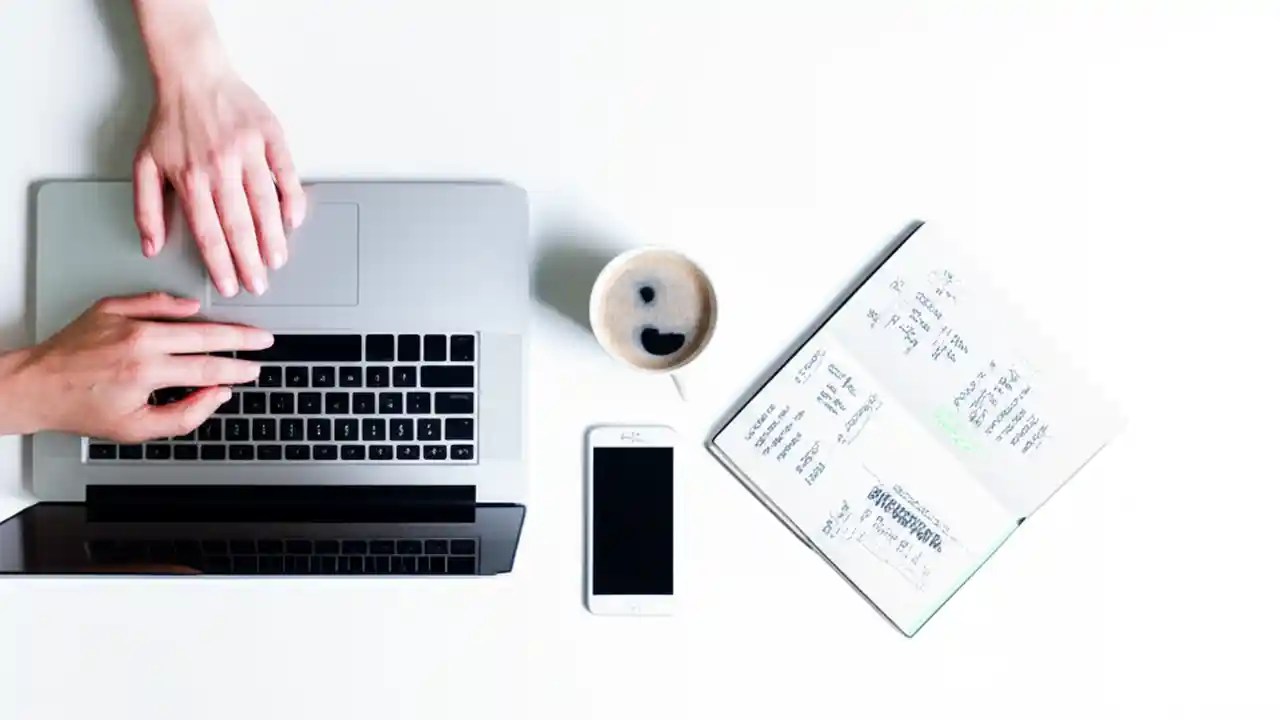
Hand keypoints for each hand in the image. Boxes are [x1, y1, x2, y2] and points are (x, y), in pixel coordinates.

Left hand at [0, 293, 271, 441]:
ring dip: (216, 323)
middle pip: (206, 335)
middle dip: (241, 338)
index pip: (209, 368)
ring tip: (237, 328)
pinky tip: (192, 308)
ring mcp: (125, 320)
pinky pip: (153, 300)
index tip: (253, 370)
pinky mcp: (111, 308)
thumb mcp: (136, 428)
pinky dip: (175, 303)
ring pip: (185, 317)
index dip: (237, 370)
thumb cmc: (81, 409)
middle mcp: (139, 341)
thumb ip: (184, 415)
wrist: (36, 387)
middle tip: (263, 339)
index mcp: (147, 371)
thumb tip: (216, 396)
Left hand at [133, 56, 304, 297]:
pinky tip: (294, 219)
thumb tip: (151, 246)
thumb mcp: (144, 164)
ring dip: (272, 237)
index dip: (221, 263)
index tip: (231, 285)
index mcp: (190, 178)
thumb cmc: (171, 121)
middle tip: (259, 285)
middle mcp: (219, 167)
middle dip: (250, 261)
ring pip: (264, 204)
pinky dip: (292, 197)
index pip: (208, 232)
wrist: (192, 74)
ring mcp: (248, 151)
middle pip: (239, 225)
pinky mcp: (269, 136)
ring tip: (277, 261)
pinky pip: (286, 172)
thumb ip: (147, 208)